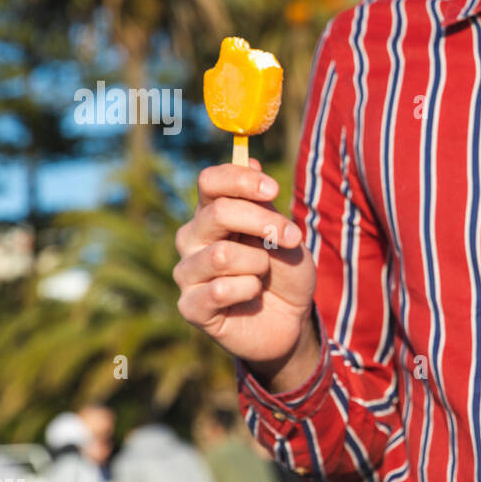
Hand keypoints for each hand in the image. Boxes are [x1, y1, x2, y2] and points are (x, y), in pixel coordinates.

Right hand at [174, 160, 319, 390]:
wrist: (292, 323)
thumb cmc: (286, 275)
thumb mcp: (286, 237)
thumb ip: (266, 205)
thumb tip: (250, 158)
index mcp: (212, 214)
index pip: (209, 182)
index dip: (240, 180)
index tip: (273, 189)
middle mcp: (193, 239)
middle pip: (216, 213)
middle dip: (263, 223)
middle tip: (292, 238)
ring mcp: (188, 273)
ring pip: (221, 255)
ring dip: (258, 264)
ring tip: (265, 275)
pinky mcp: (190, 307)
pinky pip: (217, 291)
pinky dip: (247, 291)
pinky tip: (252, 296)